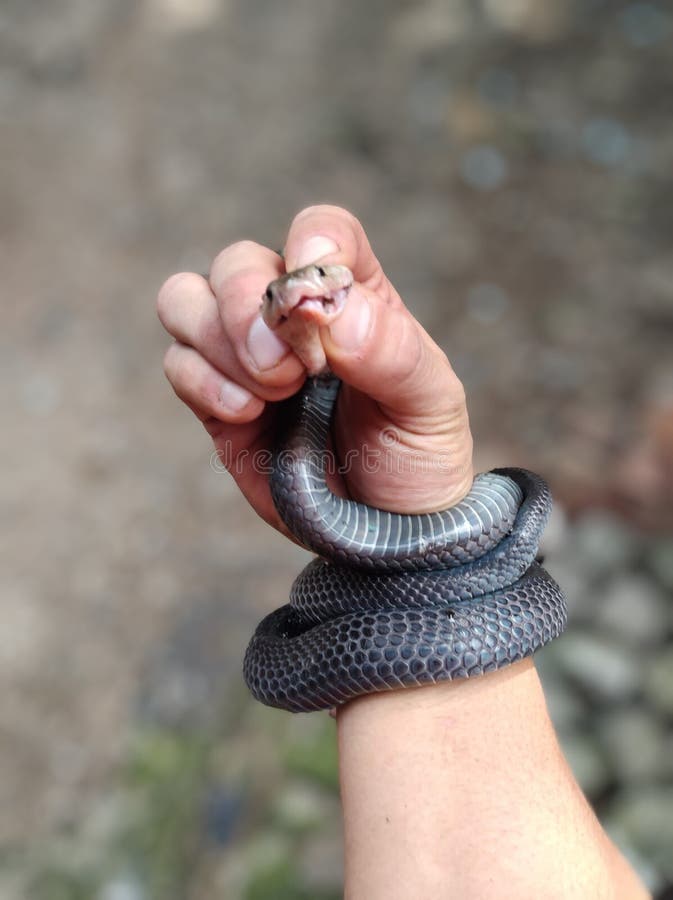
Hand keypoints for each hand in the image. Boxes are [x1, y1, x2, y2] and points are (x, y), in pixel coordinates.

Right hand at [157, 205, 472, 535]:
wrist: (388, 531)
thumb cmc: (417, 454)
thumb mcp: (431, 404)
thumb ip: (393, 353)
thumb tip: (332, 310)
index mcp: (353, 298)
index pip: (321, 233)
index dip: (311, 244)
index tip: (314, 289)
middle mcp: (293, 318)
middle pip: (237, 261)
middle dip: (247, 304)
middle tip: (287, 369)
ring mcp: (248, 358)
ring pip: (185, 298)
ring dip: (216, 335)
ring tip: (270, 391)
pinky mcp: (218, 403)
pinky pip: (177, 364)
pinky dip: (201, 380)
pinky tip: (247, 413)